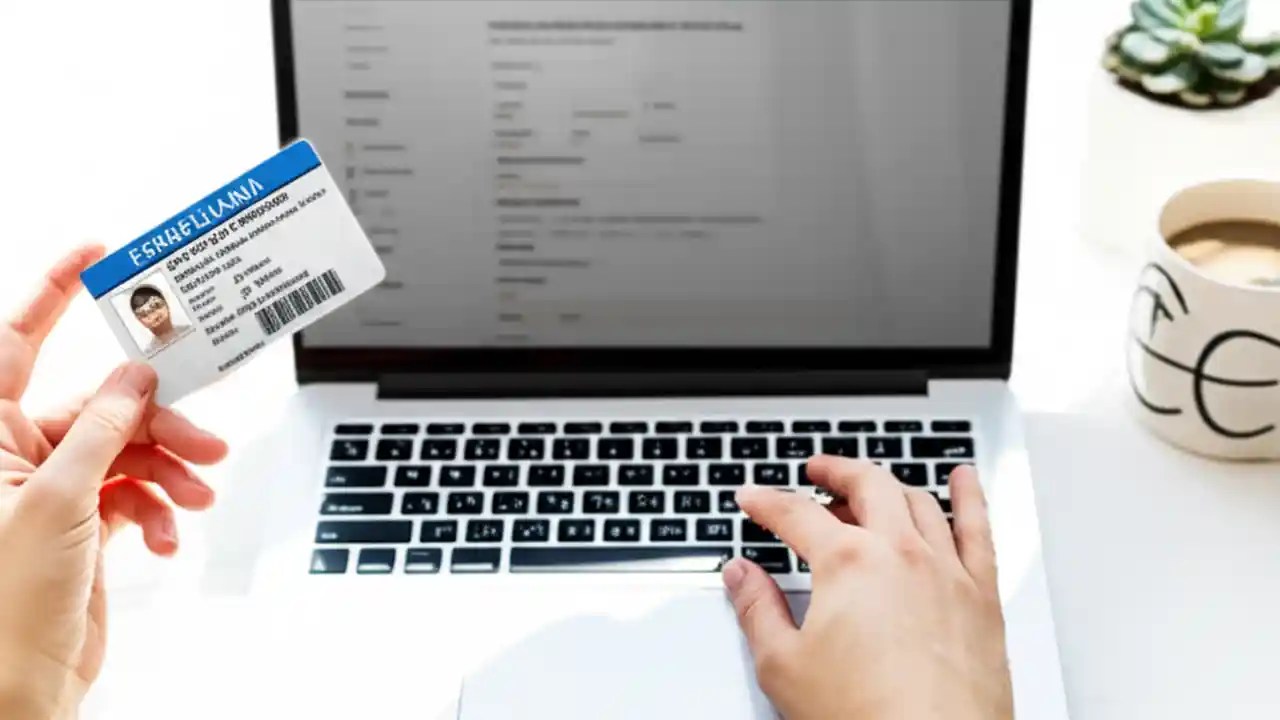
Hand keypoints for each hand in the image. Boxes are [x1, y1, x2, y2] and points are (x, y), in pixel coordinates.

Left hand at [0, 246, 227, 718]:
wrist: (16, 688)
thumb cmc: (0, 605)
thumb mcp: (56, 501)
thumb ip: (102, 430)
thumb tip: (134, 379)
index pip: (15, 340)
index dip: (53, 290)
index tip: (99, 256)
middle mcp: (15, 453)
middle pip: (102, 403)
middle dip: (158, 420)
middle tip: (202, 438)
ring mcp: (52, 486)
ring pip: (129, 449)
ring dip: (169, 470)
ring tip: (195, 493)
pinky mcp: (83, 520)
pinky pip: (135, 491)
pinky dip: (159, 509)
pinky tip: (164, 533)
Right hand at [722, 455, 1012, 719]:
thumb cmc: (865, 719)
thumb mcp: (784, 667)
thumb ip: (757, 610)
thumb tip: (741, 576)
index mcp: (847, 563)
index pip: (795, 514)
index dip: (766, 502)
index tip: (753, 498)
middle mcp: (900, 553)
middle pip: (865, 485)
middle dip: (834, 472)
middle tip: (815, 473)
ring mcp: (946, 569)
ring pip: (917, 500)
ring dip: (887, 484)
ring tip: (870, 486)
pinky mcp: (982, 595)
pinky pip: (980, 528)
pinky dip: (970, 496)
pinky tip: (963, 479)